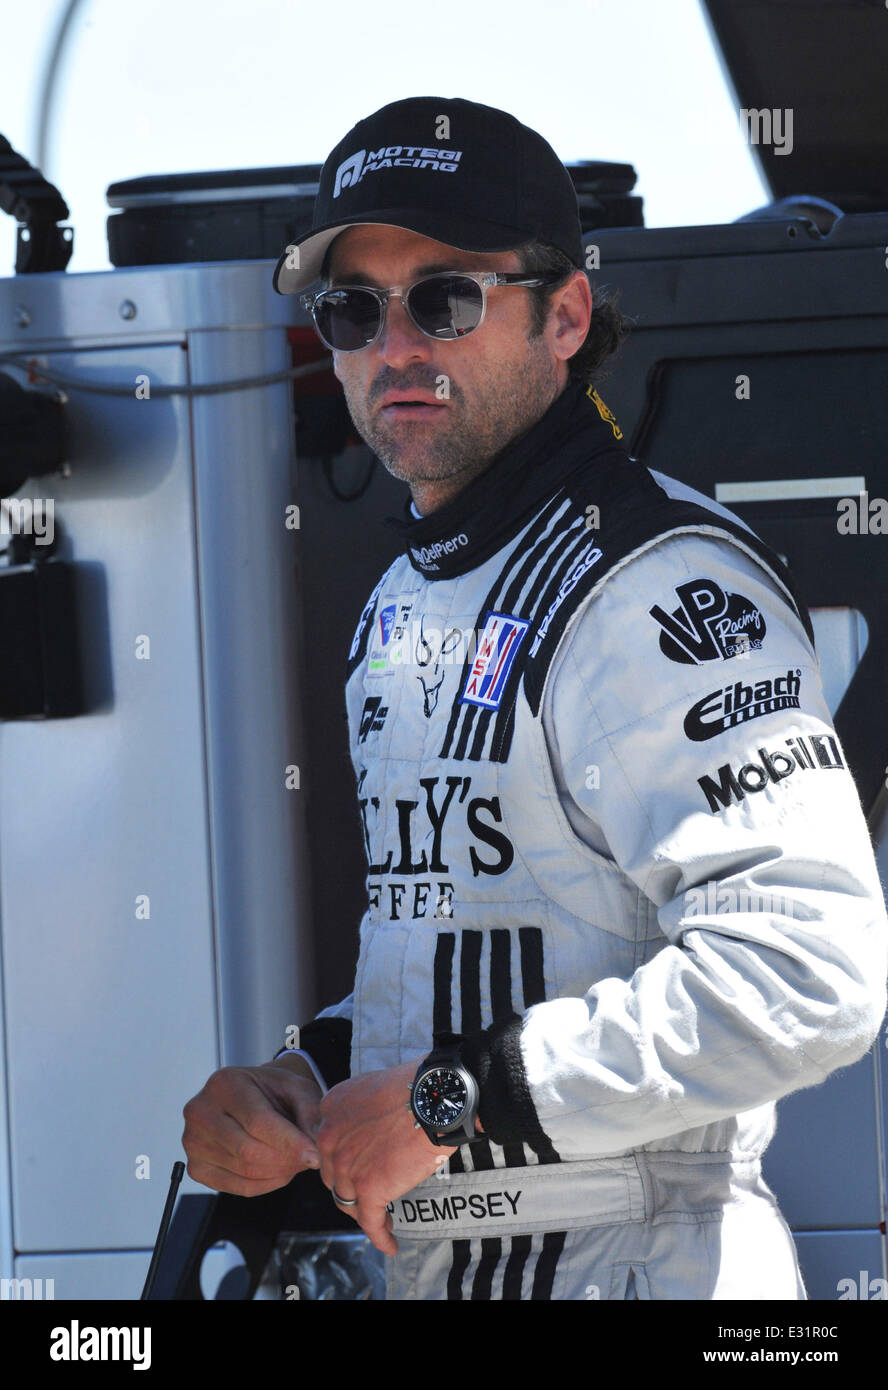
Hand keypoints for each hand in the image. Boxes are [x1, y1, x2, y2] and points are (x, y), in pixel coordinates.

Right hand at [182, 1060, 322, 1195]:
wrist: (253, 1095)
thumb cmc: (274, 1091)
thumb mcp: (298, 1088)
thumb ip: (310, 1114)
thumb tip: (315, 1149)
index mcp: (224, 1083)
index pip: (258, 1121)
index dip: (289, 1142)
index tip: (315, 1156)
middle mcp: (200, 1110)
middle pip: (248, 1150)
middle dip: (286, 1160)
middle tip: (309, 1159)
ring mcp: (193, 1141)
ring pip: (245, 1171)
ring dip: (279, 1172)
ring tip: (295, 1160)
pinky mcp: (196, 1167)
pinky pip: (237, 1187)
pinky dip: (266, 1184)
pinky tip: (279, 1170)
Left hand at [315, 1059, 454, 1256]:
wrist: (433, 1098)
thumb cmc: (414, 1086)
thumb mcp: (372, 1085)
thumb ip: (359, 1108)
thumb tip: (372, 1127)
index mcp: (331, 1109)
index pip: (329, 1144)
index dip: (343, 1158)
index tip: (357, 1167)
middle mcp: (330, 1138)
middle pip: (334, 1175)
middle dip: (350, 1186)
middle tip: (369, 1192)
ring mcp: (347, 1165)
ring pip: (347, 1201)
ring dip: (363, 1212)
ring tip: (381, 1217)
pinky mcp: (369, 1188)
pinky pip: (370, 1221)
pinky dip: (379, 1236)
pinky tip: (390, 1244)